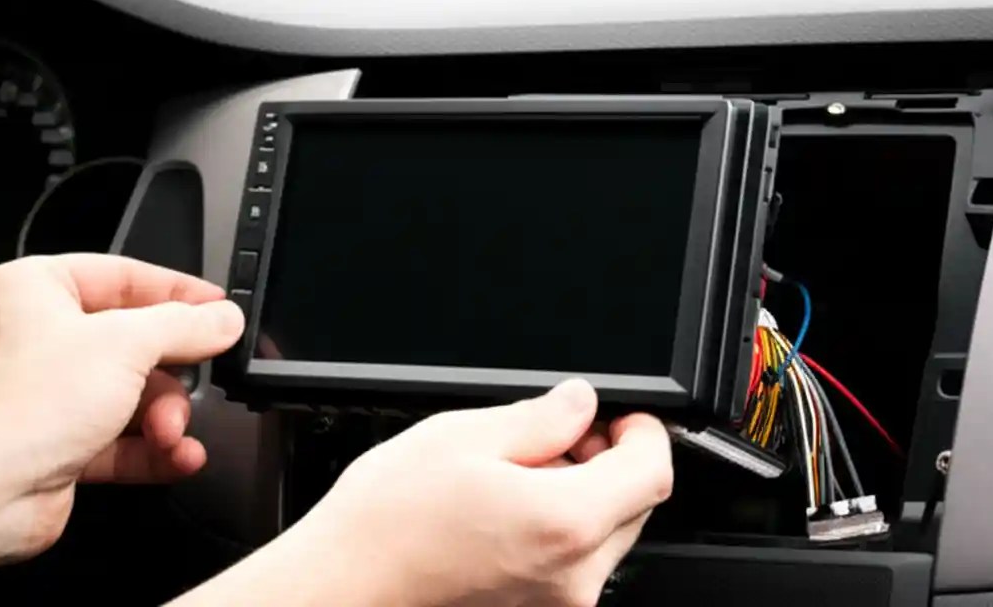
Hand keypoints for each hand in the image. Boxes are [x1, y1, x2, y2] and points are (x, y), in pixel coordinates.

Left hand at [0, 254, 242, 553]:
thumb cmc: (23, 407)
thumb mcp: (128, 344)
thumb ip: (186, 325)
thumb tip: (223, 318)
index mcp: (36, 289)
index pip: (123, 276)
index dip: (177, 292)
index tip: (218, 309)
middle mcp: (36, 337)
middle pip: (133, 341)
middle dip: (171, 374)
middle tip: (199, 377)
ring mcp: (47, 393)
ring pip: (131, 395)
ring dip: (164, 418)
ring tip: (171, 433)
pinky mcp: (58, 444)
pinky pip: (121, 440)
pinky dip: (152, 451)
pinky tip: (178, 457)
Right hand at [283, 380, 671, 606]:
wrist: (339, 592)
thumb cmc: (383, 526)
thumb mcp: (461, 438)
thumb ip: (539, 418)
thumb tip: (579, 403)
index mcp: (564, 521)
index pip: (654, 472)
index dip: (644, 433)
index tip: (620, 417)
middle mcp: (572, 577)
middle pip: (633, 508)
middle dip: (609, 464)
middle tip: (559, 437)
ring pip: (602, 539)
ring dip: (581, 500)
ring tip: (516, 476)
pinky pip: (570, 569)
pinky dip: (555, 535)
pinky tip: (502, 515)